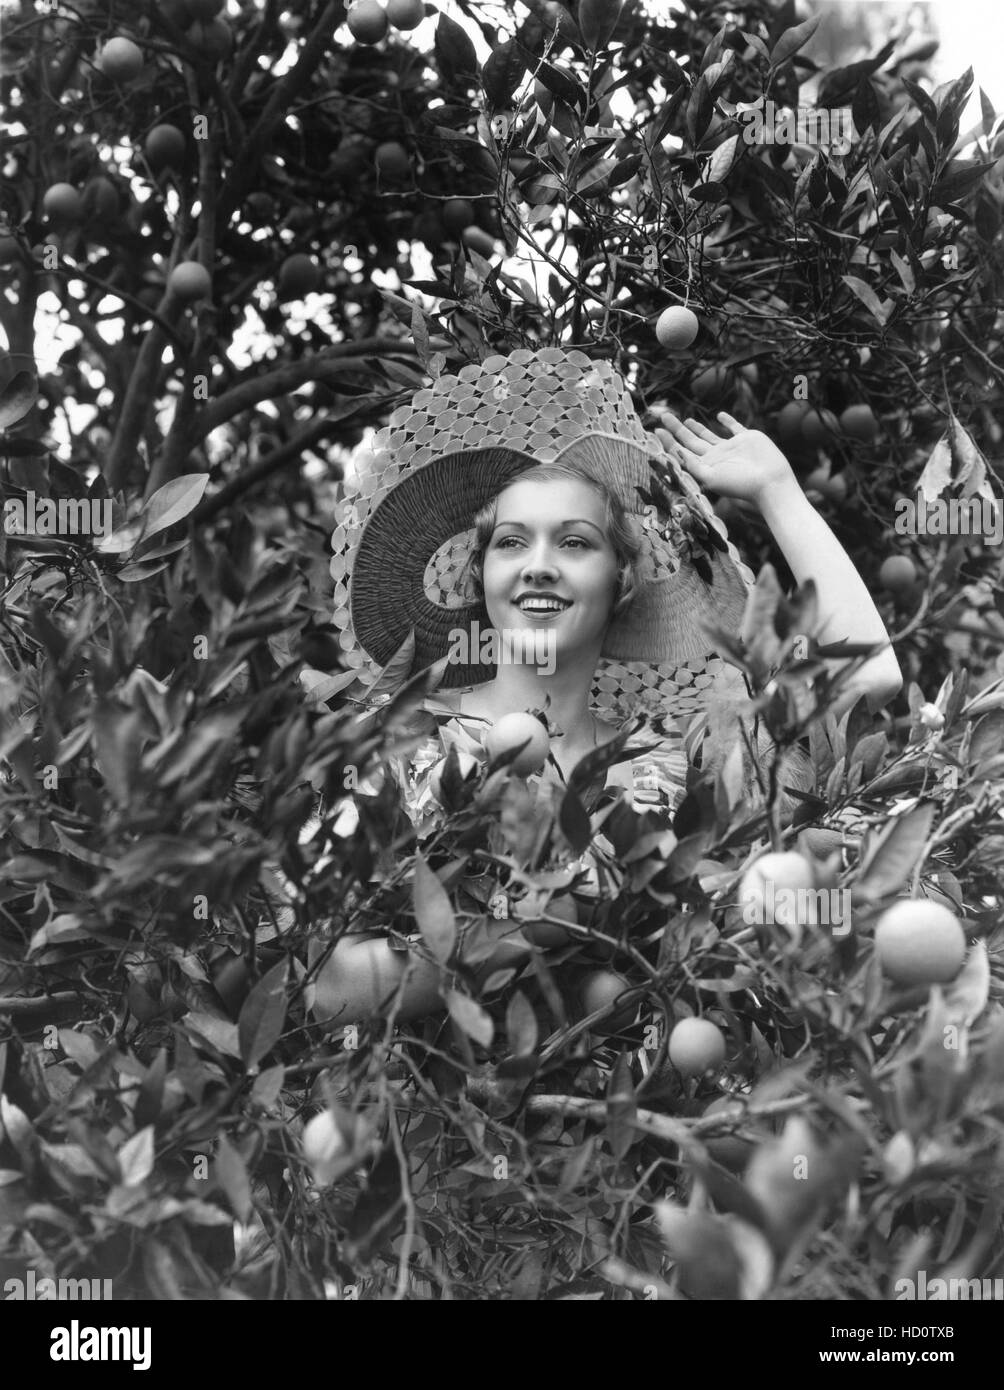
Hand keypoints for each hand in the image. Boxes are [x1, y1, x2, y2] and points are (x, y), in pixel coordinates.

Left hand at [654, 410, 798, 508]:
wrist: (770, 481)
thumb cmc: (740, 484)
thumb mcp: (710, 476)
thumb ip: (692, 464)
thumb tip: (674, 450)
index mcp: (705, 466)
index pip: (681, 451)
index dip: (668, 440)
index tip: (656, 429)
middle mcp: (715, 456)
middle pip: (690, 440)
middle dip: (676, 429)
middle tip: (663, 415)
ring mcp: (731, 447)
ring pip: (708, 435)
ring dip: (697, 428)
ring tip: (685, 420)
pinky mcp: (747, 438)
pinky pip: (734, 427)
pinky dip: (726, 421)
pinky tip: (719, 415)